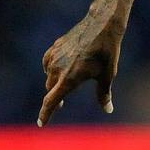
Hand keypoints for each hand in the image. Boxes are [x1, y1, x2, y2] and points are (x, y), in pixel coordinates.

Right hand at [38, 8, 124, 126]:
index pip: (51, 101)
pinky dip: (51, 69)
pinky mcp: (55, 47)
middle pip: (50, 90)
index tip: (41, 124)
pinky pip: (48, 63)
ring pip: (49, 76)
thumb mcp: (108, 75)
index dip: (45, 114)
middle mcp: (58, 68)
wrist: (101, 25)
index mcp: (69, 78)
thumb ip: (104, 94)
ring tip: (65, 84)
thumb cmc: (107, 52)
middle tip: (60, 105)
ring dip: (54, 83)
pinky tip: (59, 69)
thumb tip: (108, 109)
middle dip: (54, 99)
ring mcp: (55, 56)